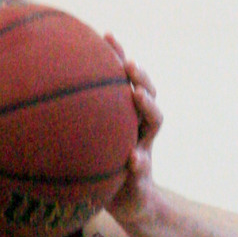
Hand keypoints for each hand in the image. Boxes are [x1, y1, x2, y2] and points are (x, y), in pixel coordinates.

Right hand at [102, 34, 163, 223]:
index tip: (137, 96)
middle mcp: (138, 123)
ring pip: (127, 84)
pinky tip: (84, 46)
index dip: (147, 106)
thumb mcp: (134, 193)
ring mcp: (124, 116)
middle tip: (128, 66)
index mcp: (146, 140)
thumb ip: (137, 178)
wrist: (127, 197)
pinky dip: (98, 67)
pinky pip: (104, 86)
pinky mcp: (107, 113)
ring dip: (119, 62)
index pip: (153, 118)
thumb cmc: (130, 197)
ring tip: (108, 39)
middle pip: (146, 93)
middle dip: (139, 78)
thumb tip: (135, 160)